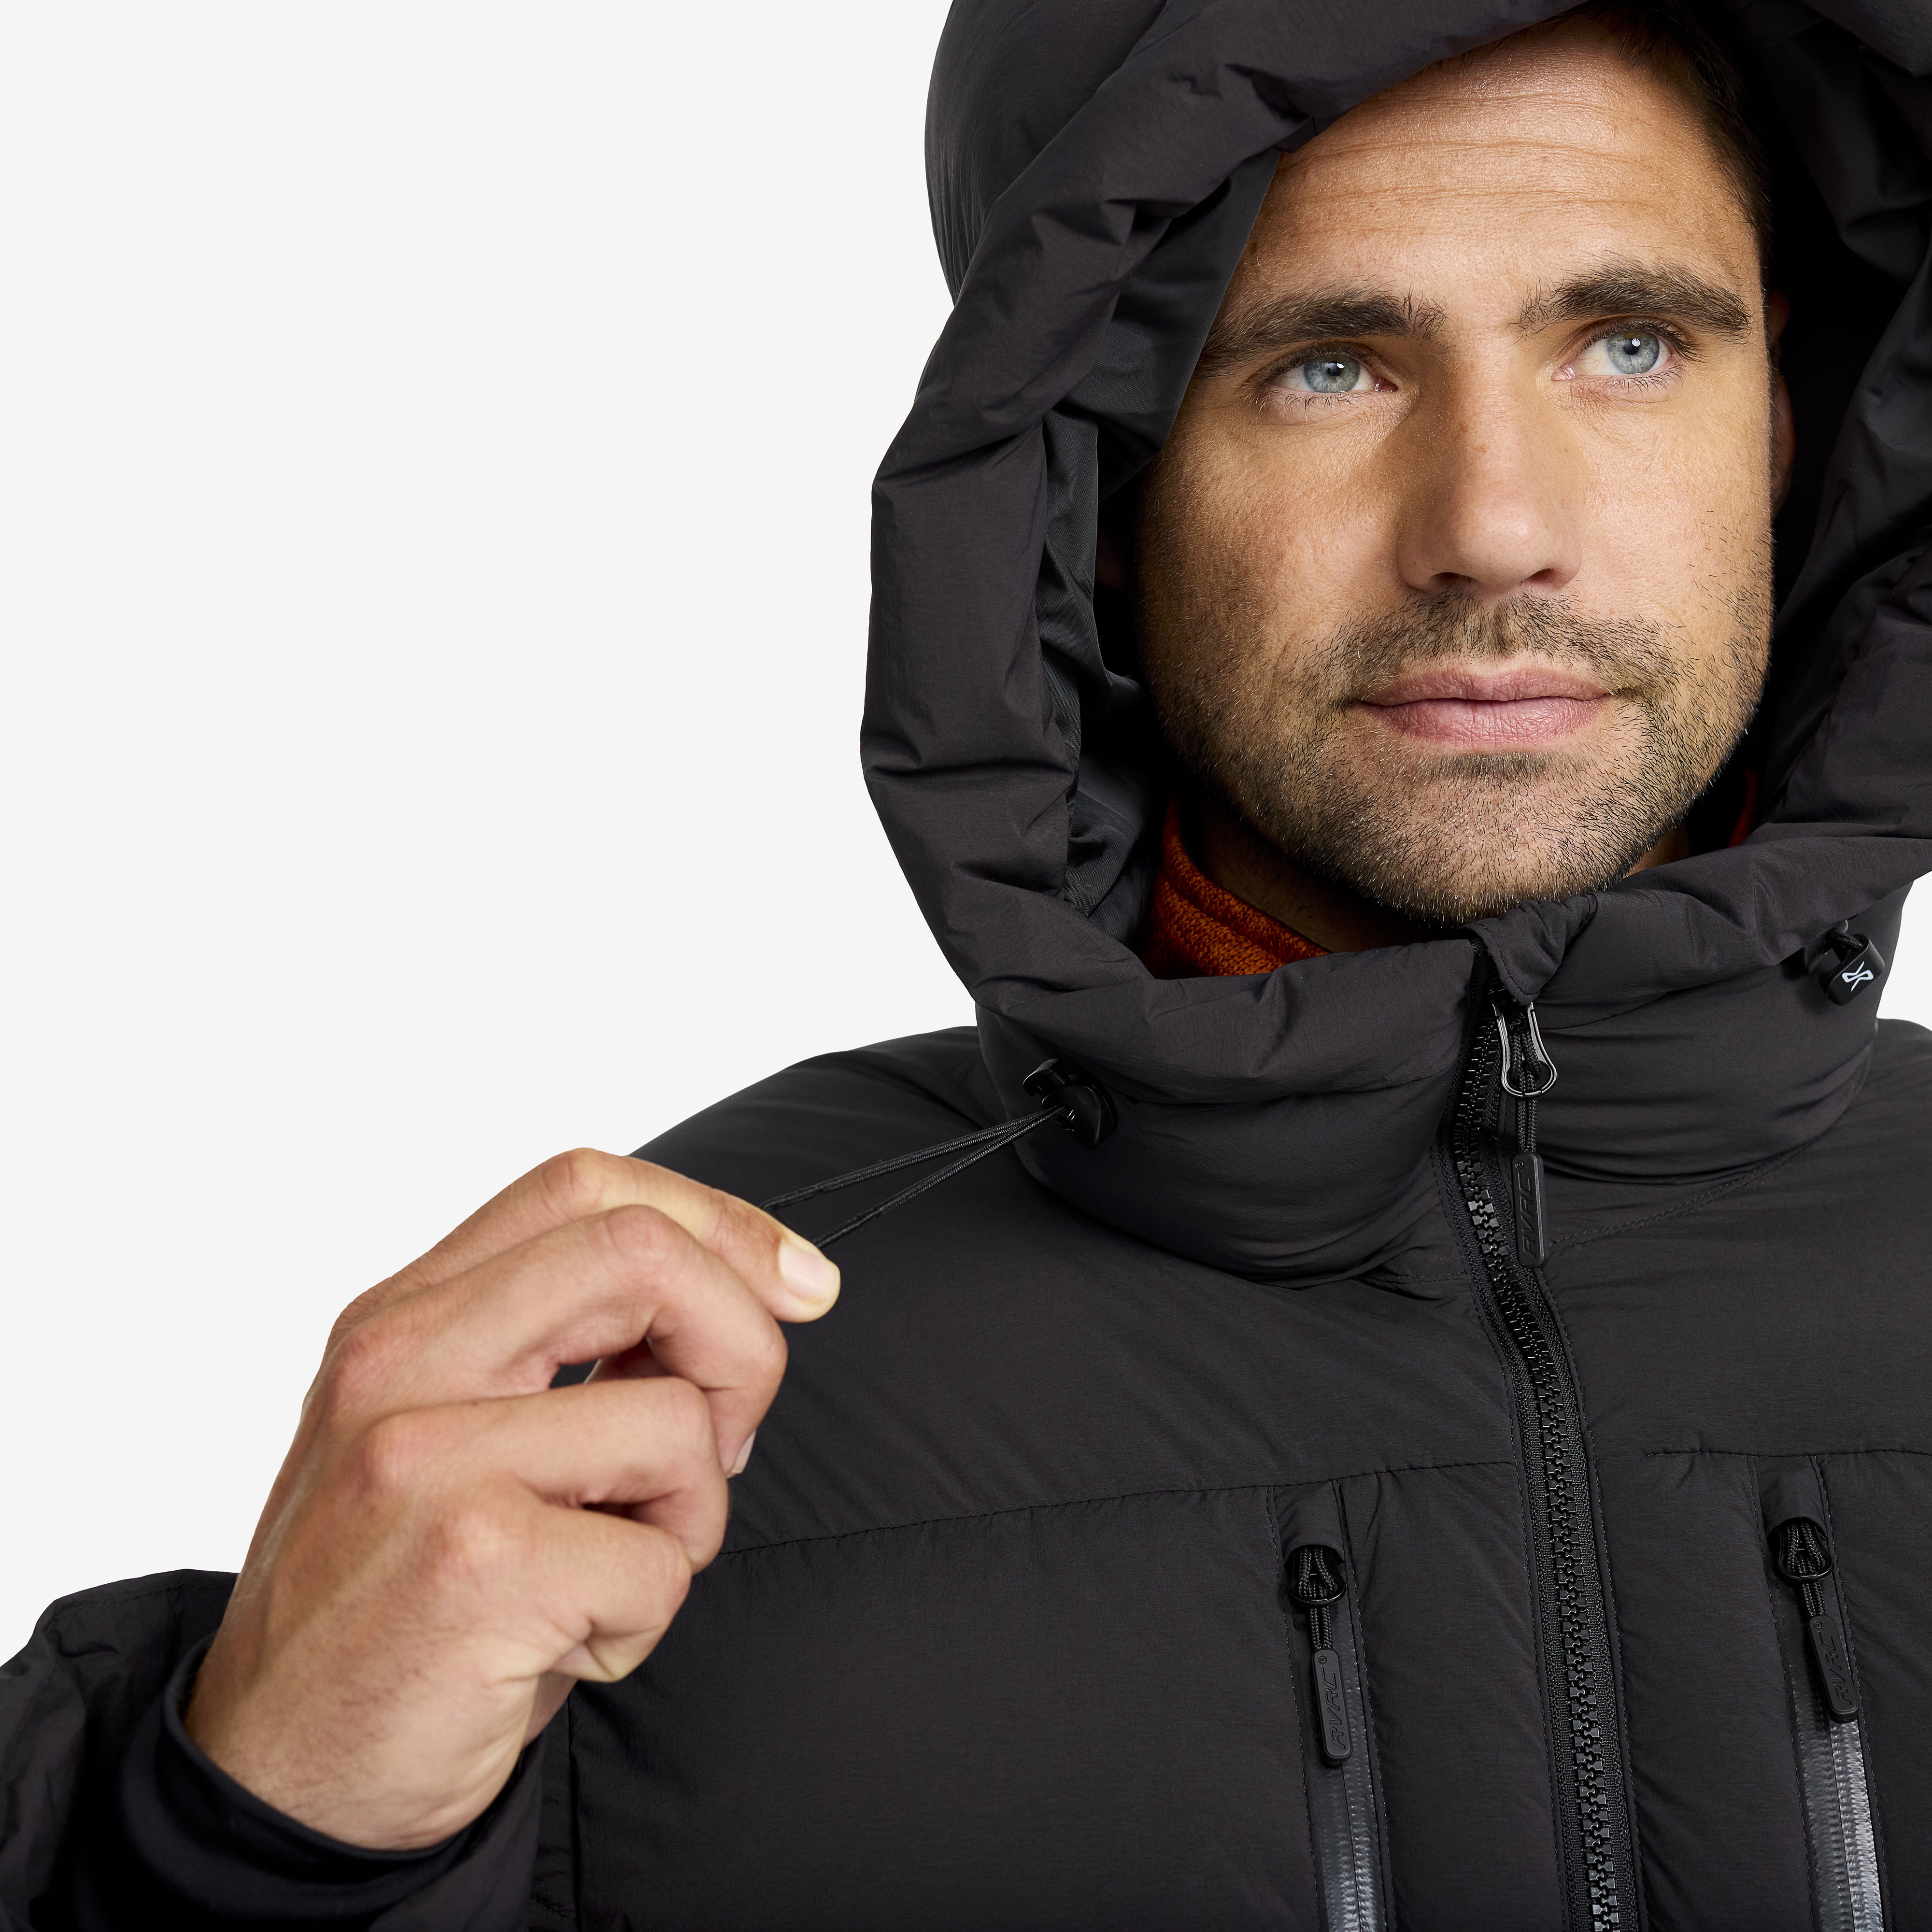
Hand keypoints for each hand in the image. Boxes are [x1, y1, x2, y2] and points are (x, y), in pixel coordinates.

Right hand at [184, 1149, 838, 1849]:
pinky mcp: (472, 1566)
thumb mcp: (456, 1436)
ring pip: (676, 1421)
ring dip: (688, 1520)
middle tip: (729, 1439)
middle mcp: (399, 1363)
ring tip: (604, 1581)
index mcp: (400, 1318)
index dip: (720, 1222)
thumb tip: (750, 1294)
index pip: (583, 1190)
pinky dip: (644, 1620)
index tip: (800, 1283)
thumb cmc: (400, 1603)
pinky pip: (658, 1562)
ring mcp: (426, 1460)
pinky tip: (568, 1650)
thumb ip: (562, 1350)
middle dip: (740, 1342)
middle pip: (641, 1253)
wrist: (274, 1780)